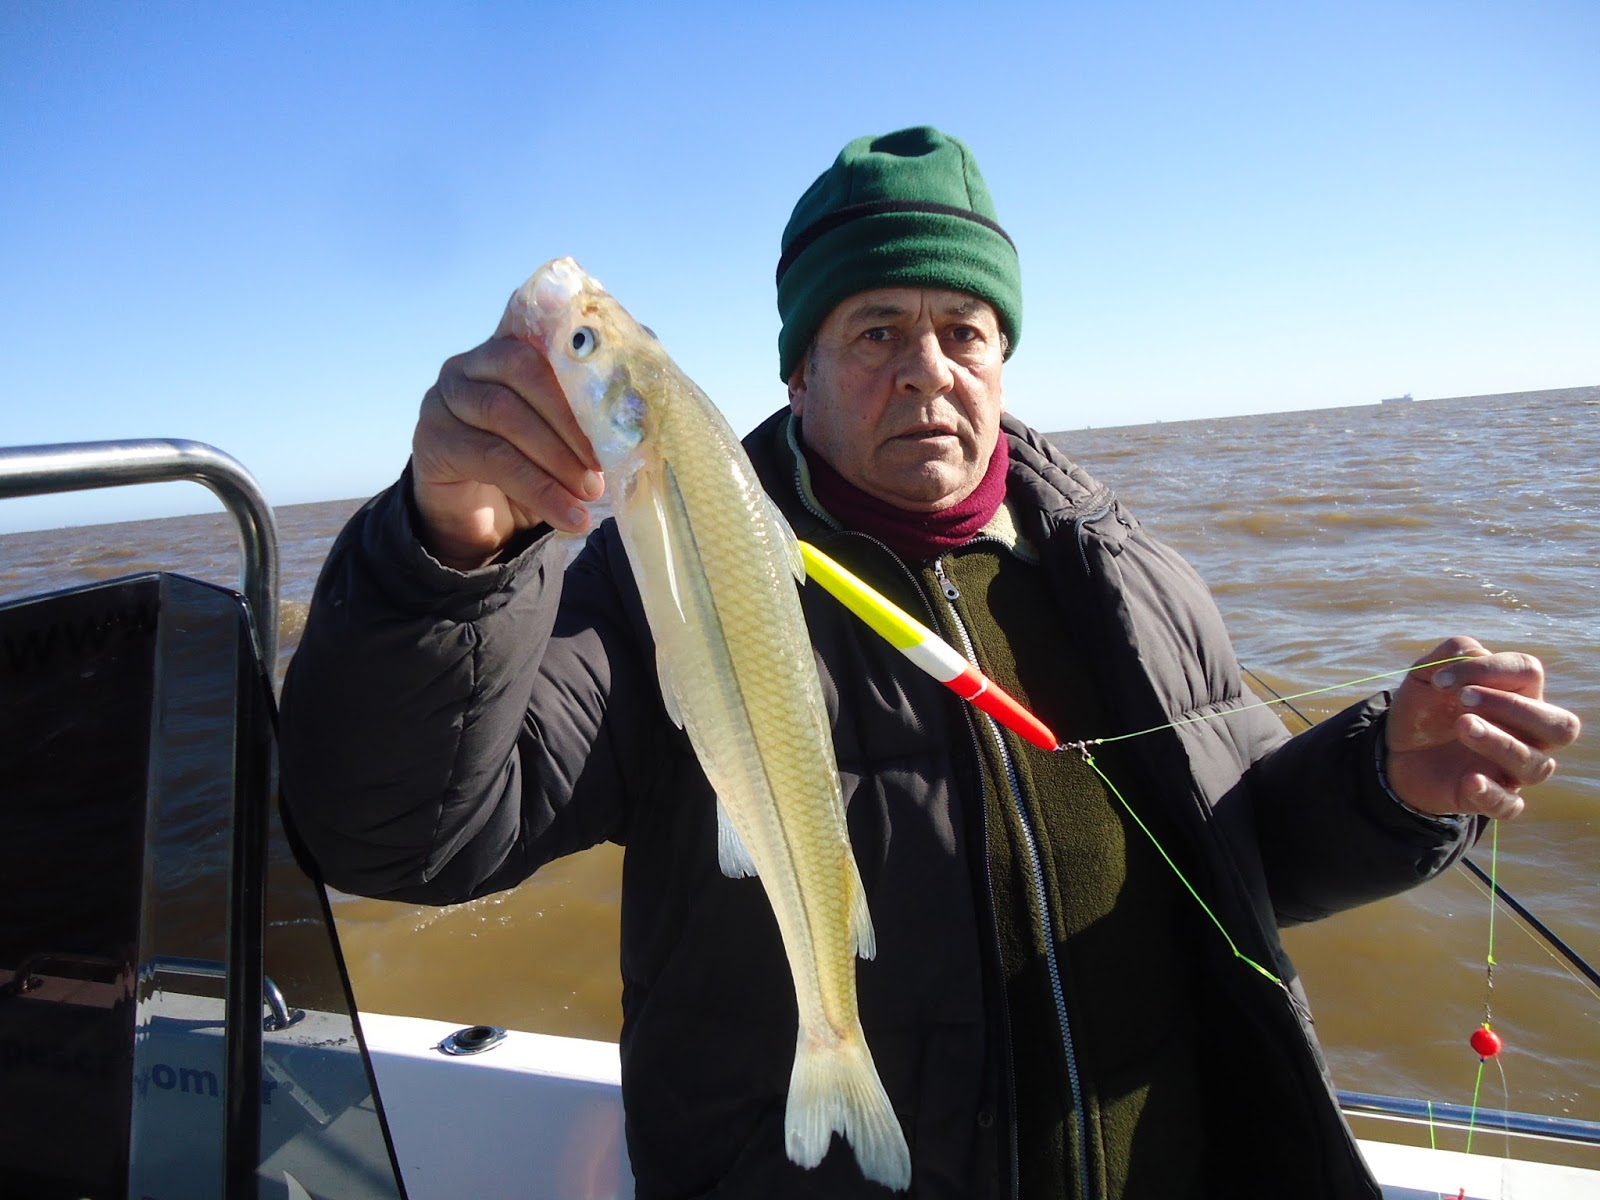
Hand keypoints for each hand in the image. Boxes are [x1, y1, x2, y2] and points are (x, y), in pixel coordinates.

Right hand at [411, 296, 603, 569]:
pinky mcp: (432, 441)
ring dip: (557, 457)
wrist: (480, 521)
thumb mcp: (564, 436)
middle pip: (523, 370)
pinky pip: (491, 458)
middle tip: (604, 462)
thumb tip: (645, 409)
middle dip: (571, 417)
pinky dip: (539, 490)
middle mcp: (469, 364)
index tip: (619, 407)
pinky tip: (568, 517)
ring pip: (505, 414)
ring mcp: (444, 399)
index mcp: (508, 347)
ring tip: (591, 493)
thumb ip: (592, 411)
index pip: (545, 340)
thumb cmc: (532, 467)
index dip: (582, 369)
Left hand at [1385, 636, 1580, 819]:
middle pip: (1561, 726)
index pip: (1530, 673)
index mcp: (1517, 695)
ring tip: (1461, 725)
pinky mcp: (1492, 798)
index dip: (1491, 669)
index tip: (1442, 679)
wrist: (1395, 750)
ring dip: (1500, 742)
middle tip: (1463, 700)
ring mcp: (1512, 769)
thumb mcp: (1427, 675)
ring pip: (1537, 765)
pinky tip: (1469, 780)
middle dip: (1515, 708)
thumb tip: (1474, 652)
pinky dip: (1493, 794)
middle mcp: (1527, 734)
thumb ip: (1451, 653)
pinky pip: (1510, 805)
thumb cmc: (1425, 709)